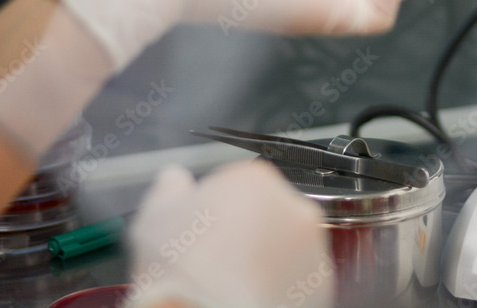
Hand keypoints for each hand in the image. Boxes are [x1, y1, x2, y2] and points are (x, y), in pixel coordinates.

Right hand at [125, 162, 333, 307]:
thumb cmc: (183, 273)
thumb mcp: (154, 218)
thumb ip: (169, 189)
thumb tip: (173, 181)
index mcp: (255, 179)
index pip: (239, 183)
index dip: (218, 208)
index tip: (205, 229)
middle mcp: (294, 206)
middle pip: (268, 211)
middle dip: (249, 230)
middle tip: (218, 259)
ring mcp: (313, 246)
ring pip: (287, 245)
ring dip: (269, 257)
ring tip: (233, 283)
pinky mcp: (322, 284)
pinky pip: (298, 277)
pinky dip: (281, 285)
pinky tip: (251, 297)